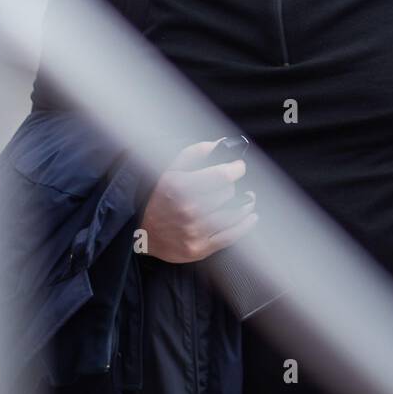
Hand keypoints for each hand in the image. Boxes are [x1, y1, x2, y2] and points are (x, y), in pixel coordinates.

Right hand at [139, 140, 257, 263]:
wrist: (142, 234)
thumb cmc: (159, 198)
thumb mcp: (169, 170)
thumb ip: (194, 153)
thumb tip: (220, 144)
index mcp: (180, 187)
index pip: (222, 175)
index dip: (236, 168)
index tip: (238, 166)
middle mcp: (187, 210)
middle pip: (228, 193)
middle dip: (232, 187)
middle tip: (229, 186)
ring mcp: (194, 232)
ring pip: (234, 214)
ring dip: (245, 204)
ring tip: (248, 199)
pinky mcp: (199, 249)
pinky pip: (231, 236)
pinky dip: (246, 225)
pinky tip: (251, 216)